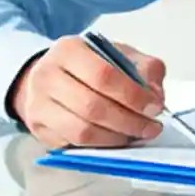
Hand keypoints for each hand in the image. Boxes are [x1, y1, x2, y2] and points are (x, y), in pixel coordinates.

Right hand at [10, 36, 167, 148]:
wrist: (50, 76)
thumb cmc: (89, 65)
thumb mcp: (118, 54)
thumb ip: (144, 68)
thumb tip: (156, 96)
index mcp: (69, 50)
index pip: (103, 75)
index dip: (133, 95)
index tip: (155, 107)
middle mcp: (47, 76)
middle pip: (92, 107)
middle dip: (129, 121)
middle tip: (151, 127)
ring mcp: (38, 105)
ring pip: (82, 131)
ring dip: (116, 138)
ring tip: (137, 135)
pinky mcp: (39, 129)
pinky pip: (74, 145)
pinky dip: (100, 146)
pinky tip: (117, 139)